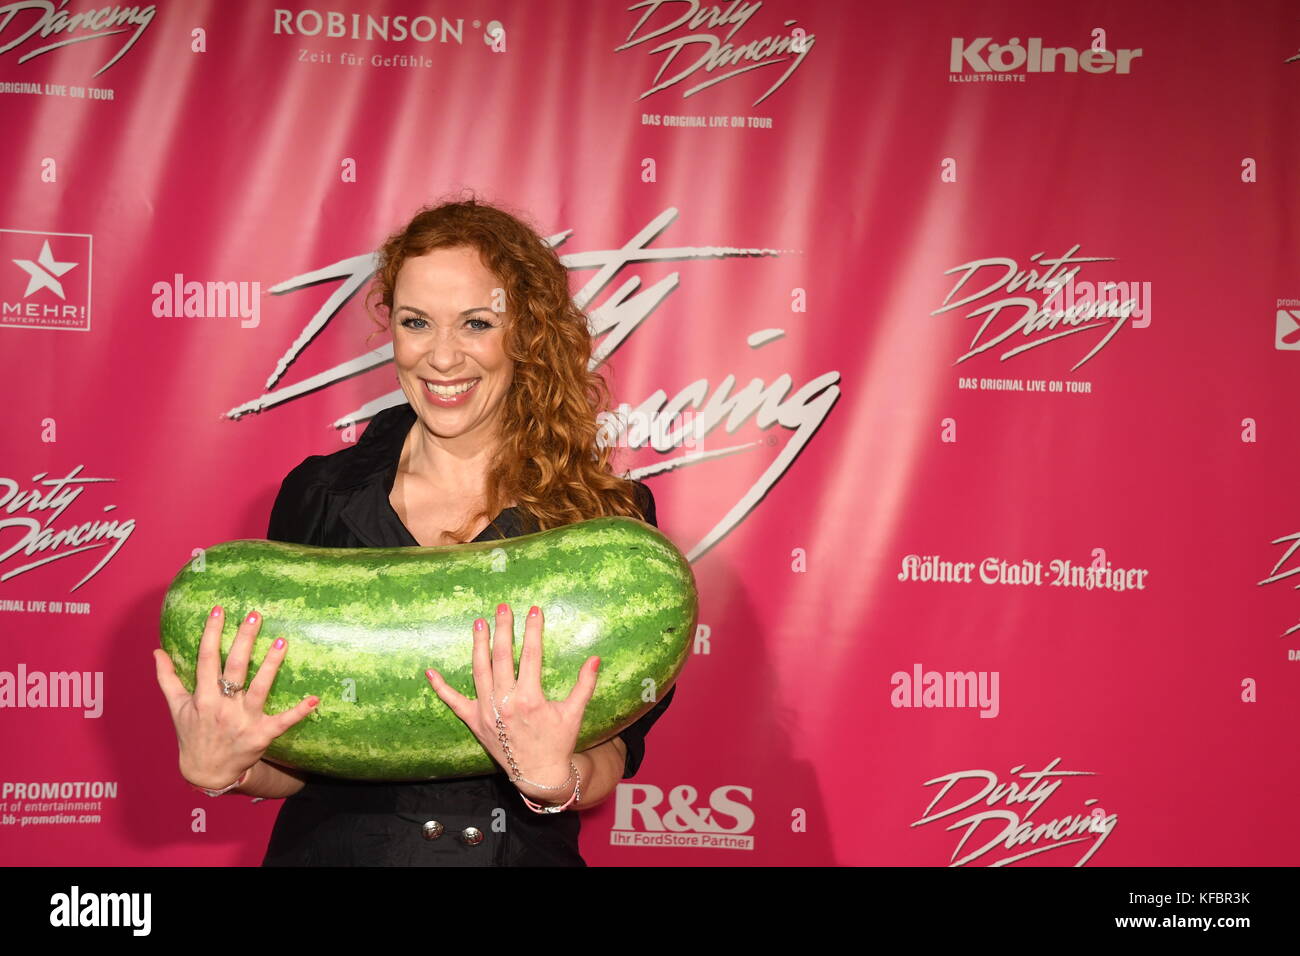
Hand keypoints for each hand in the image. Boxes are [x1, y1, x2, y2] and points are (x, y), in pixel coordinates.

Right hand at [153, 606, 318, 790]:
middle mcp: (222, 707)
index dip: (212, 634)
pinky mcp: (261, 736)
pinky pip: (282, 722)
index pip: (206, 659)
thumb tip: (157, 651)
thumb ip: (167, 679)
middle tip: (255, 616)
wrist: (206, 774)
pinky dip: (298, 713)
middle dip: (244, 641)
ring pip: (259, 688)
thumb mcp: (177, 708)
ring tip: (282, 641)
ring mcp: (243, 721)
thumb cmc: (192, 735)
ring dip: (271, 665)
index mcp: (202, 697)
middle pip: (235, 668)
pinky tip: (314, 699)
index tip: (219, 610)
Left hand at [425, 603, 599, 801]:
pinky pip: (453, 703)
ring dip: (478, 645)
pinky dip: (441, 688)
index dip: (533, 630)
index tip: (534, 610)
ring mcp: (487, 713)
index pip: (531, 655)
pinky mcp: (475, 722)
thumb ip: (584, 685)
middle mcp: (505, 703)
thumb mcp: (574, 713)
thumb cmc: (557, 743)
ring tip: (479, 623)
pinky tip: (430, 671)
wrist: (538, 775)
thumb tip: (595, 658)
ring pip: (479, 671)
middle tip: (502, 608)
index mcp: (530, 698)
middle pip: (502, 657)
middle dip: (503, 629)